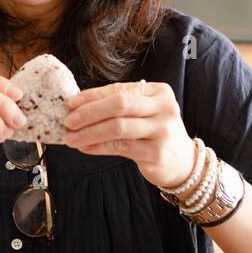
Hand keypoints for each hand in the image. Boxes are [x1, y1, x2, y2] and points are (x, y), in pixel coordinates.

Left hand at [62, 80, 196, 190]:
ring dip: (88, 132)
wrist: (183, 162)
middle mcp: (164, 108)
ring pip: (117, 127)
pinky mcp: (157, 153)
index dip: (92, 96)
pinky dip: (98, 147)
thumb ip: (118, 105)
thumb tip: (77, 105)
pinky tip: (85, 147)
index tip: (71, 103)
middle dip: (89, 112)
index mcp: (159, 91)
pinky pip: (120, 147)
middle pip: (119, 105)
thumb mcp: (143, 113)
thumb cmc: (155, 133)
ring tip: (70, 137)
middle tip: (68, 120)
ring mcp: (162, 130)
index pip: (120, 90)